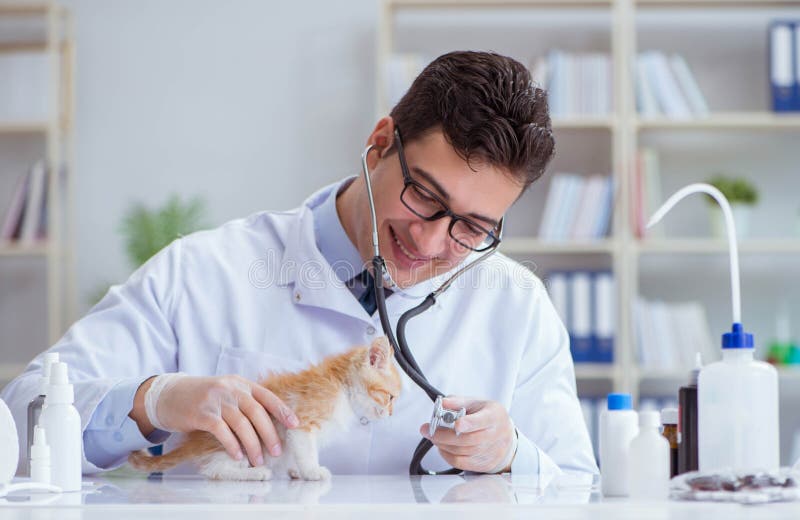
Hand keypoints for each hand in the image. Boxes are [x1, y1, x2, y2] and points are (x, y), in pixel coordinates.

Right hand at [130, 374, 298, 467]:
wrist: (168, 395)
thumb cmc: (201, 397)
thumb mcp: (225, 392)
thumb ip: (243, 401)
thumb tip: (268, 423)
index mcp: (240, 383)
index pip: (267, 396)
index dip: (282, 410)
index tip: (295, 424)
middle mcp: (230, 389)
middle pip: (257, 412)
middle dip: (269, 433)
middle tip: (276, 451)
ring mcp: (216, 400)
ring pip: (241, 424)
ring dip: (252, 444)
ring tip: (258, 460)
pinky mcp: (202, 414)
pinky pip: (222, 431)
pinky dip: (232, 445)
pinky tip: (238, 455)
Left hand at [419, 396, 514, 473]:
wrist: (505, 436)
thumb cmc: (487, 416)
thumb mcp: (477, 403)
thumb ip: (458, 402)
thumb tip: (442, 403)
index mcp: (494, 416)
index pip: (482, 421)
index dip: (469, 423)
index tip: (457, 424)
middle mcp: (495, 435)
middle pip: (467, 440)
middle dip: (444, 435)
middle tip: (428, 430)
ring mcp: (491, 452)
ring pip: (462, 452)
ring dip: (443, 445)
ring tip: (433, 437)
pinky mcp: (484, 465)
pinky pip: (461, 464)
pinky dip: (447, 455)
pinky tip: (442, 447)